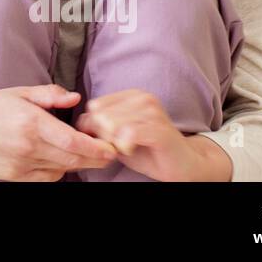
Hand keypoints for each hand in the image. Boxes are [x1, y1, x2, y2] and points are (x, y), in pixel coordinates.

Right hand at [0, 84, 118, 180]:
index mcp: (32, 122)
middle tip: (109, 153)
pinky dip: (58, 171)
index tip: (111, 147)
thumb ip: (49, 95)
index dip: (97, 148)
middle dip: (95, 159)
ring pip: (62, 170)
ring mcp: (22, 164)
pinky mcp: (16, 177)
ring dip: (78, 164)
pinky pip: (46, 178)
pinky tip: (58, 160)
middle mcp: (29, 145)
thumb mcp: (19, 92)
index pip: (73, 142)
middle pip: (73, 160)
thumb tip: (75, 98)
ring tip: (84, 154)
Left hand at [74, 89, 197, 180]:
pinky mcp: (159, 128)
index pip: (95, 106)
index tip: (106, 140)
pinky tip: (130, 149)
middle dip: (104, 136)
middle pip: (102, 116)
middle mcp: (143, 98)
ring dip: (114, 142)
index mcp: (132, 95)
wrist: (181, 165)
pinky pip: (128, 134)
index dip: (95, 127)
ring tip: (126, 147)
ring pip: (113, 124)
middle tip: (118, 146)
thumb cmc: (148, 150)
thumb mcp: (117, 137)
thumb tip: (80, 121)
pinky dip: (124, 145)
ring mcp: (153, 111)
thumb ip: (98, 127)